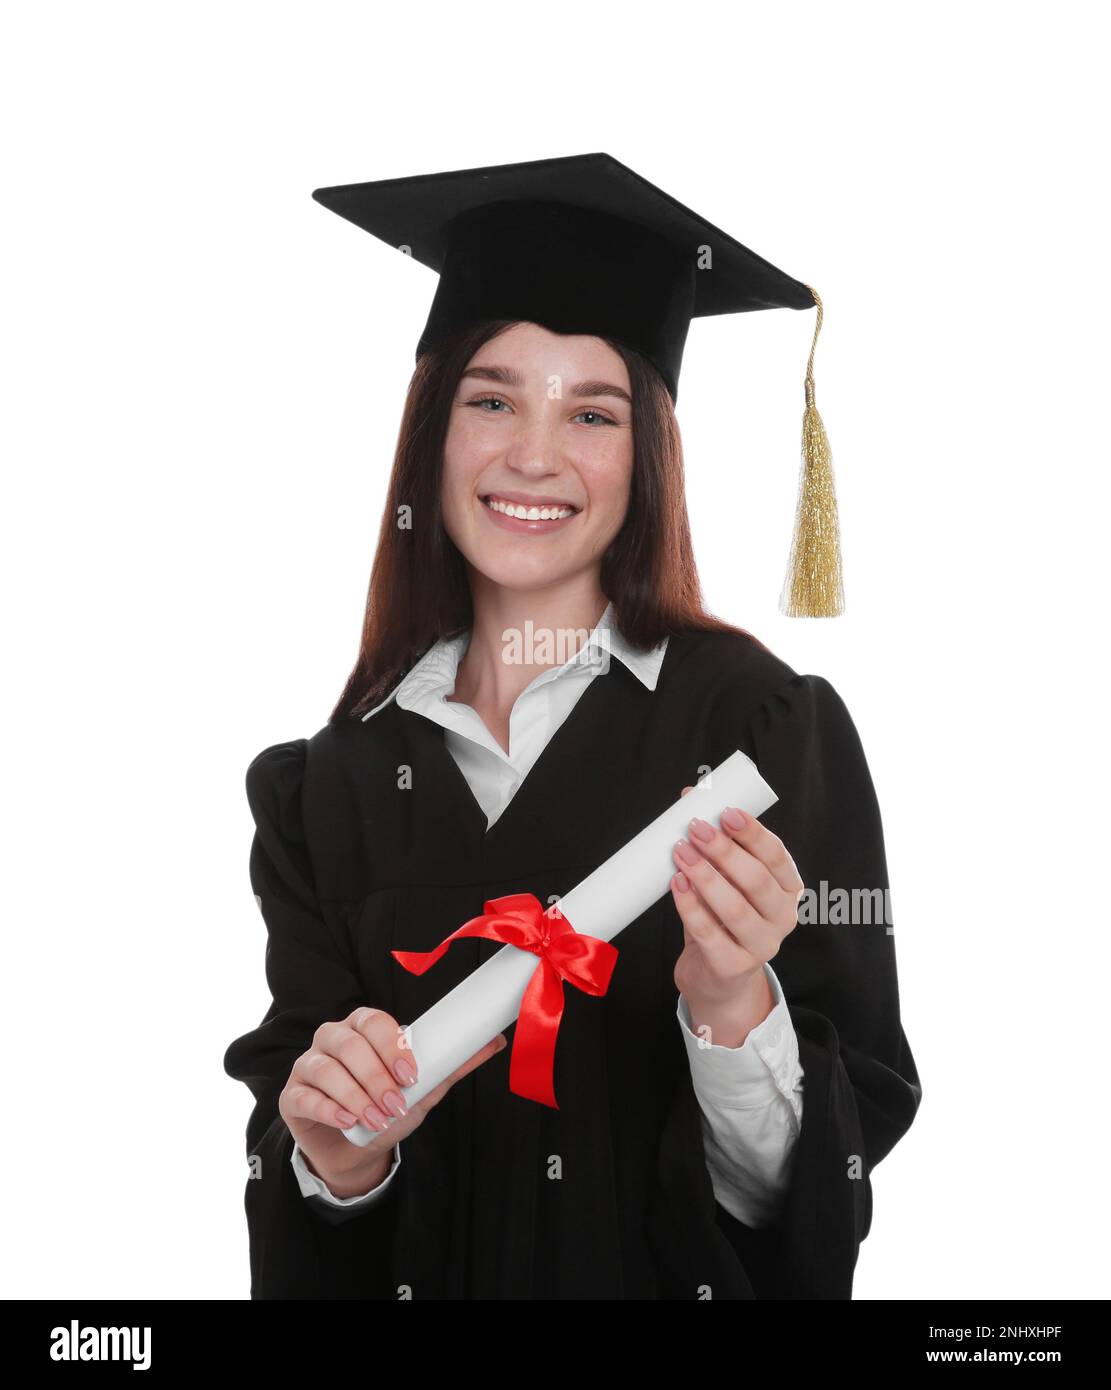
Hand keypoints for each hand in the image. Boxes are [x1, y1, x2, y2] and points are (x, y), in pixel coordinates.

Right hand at [278, 1007, 505, 1196]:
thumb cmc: (387, 1107)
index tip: (411, 1074)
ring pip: (326, 1068)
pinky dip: (328, 1109)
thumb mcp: (421, 1088)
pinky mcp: (291, 1095)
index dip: (391, 1044)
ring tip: (376, 1119)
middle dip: (375, 1075)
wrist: (356, 1149)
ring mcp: (307, 1065)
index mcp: (362, 1027)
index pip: (372, 1021)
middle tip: (395, 1103)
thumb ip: (452, 1065)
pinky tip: (348, 1121)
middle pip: (348, 1043)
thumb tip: (496, 1041)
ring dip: (355, 1095)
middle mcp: (332, 1038)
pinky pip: (304, 1096)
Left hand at [670, 787, 804, 1032]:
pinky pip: (709, 934)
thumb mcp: (725, 880)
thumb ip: (714, 844)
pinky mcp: (733, 967)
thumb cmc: (722, 918)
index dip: (753, 833)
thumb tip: (689, 796)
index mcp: (788, 890)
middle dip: (725, 851)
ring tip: (681, 853)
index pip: (777, 857)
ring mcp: (762, 946)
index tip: (726, 812)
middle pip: (756, 881)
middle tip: (695, 829)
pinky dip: (690, 907)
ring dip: (705, 877)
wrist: (717, 977)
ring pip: (735, 908)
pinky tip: (677, 885)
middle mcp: (782, 918)